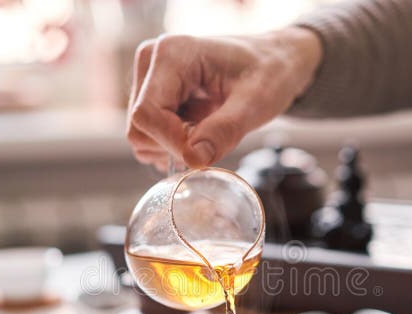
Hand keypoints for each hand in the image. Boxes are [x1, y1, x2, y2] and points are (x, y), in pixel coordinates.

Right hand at [127, 27, 321, 170]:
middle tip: (213, 137)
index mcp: (172, 54)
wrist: (273, 61)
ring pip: (141, 138)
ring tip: (210, 129)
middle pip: (139, 129)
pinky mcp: (152, 97)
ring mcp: (148, 80)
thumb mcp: (256, 102)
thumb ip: (224, 131)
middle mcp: (151, 63)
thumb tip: (193, 160)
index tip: (205, 151)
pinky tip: (200, 130)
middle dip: (175, 146)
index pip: (146, 114)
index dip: (172, 143)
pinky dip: (174, 146)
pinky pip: (149, 138)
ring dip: (175, 148)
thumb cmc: (269, 72)